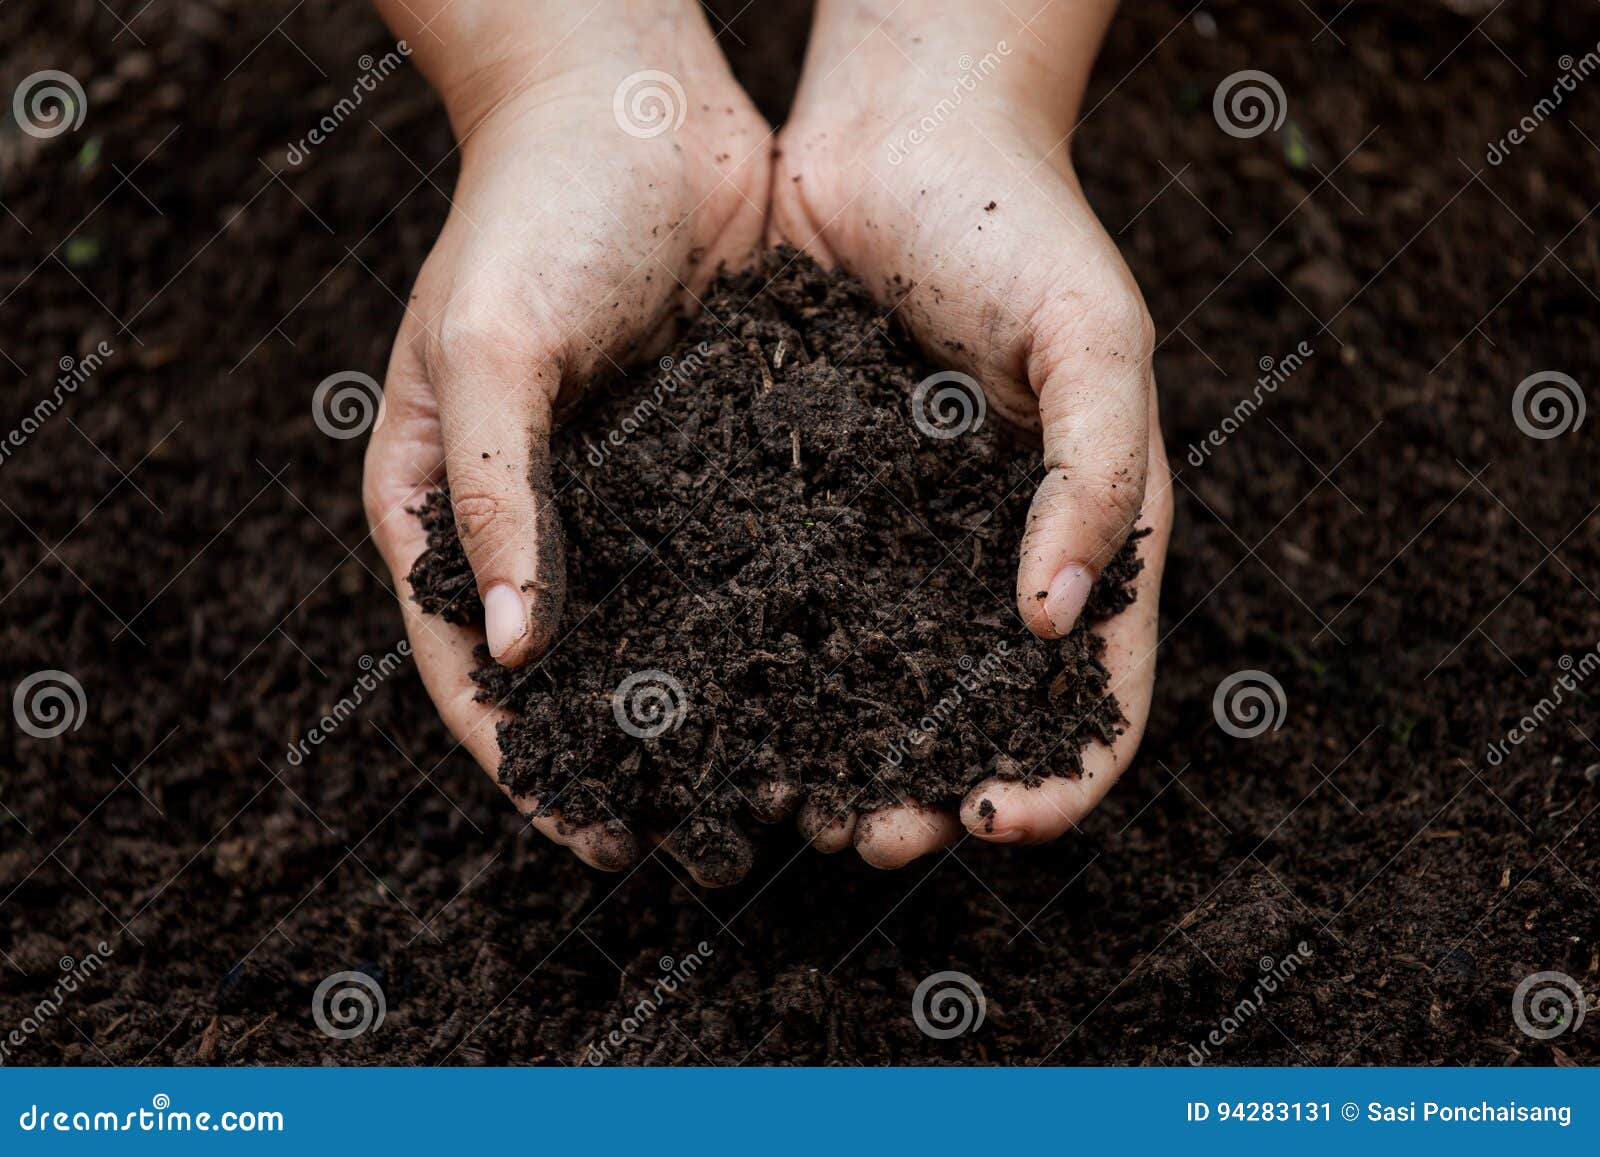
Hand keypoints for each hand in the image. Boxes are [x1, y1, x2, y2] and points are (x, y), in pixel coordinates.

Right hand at [361, 0, 768, 877]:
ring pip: (663, 629)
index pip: (473, 669)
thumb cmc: (534, 208)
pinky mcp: (709, 460)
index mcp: (442, 503)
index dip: (528, 764)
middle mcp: (535, 515)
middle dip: (630, 761)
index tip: (595, 839)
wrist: (638, 104)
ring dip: (712, 708)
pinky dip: (769, 623)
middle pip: (573, 670)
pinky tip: (828, 675)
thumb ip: (495, 496)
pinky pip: (735, 561)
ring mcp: (625, 493)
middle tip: (701, 841)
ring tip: (777, 784)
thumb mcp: (491, 346)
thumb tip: (517, 654)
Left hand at [771, 0, 1172, 866]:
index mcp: (1086, 532)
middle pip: (975, 712)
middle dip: (931, 789)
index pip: (1096, 692)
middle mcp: (991, 553)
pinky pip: (796, 601)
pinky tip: (729, 705)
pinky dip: (773, 665)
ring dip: (843, 752)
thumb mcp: (1096, 341)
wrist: (898, 133)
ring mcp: (899, 535)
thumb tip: (1054, 626)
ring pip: (876, 678)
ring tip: (791, 802)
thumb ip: (1095, 478)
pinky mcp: (813, 502)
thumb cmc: (1019, 225)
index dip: (1061, 773)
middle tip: (870, 837)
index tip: (998, 820)